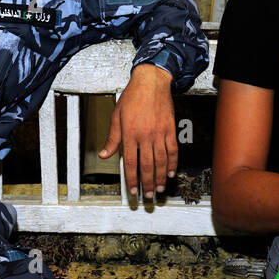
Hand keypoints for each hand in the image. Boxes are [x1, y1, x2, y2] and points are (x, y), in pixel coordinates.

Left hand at [100, 64, 175, 199]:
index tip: (132, 191)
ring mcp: (159, 133)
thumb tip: (104, 155)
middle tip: (148, 196)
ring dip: (160, 177)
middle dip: (147, 183)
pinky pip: (173, 150)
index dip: (131, 179)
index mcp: (130, 133)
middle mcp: (145, 135)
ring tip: (159, 189)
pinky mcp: (170, 129)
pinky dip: (173, 163)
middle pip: (147, 166)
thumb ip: (112, 138)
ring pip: (161, 161)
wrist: (151, 82)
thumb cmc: (132, 97)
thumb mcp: (116, 116)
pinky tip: (171, 172)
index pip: (131, 163)